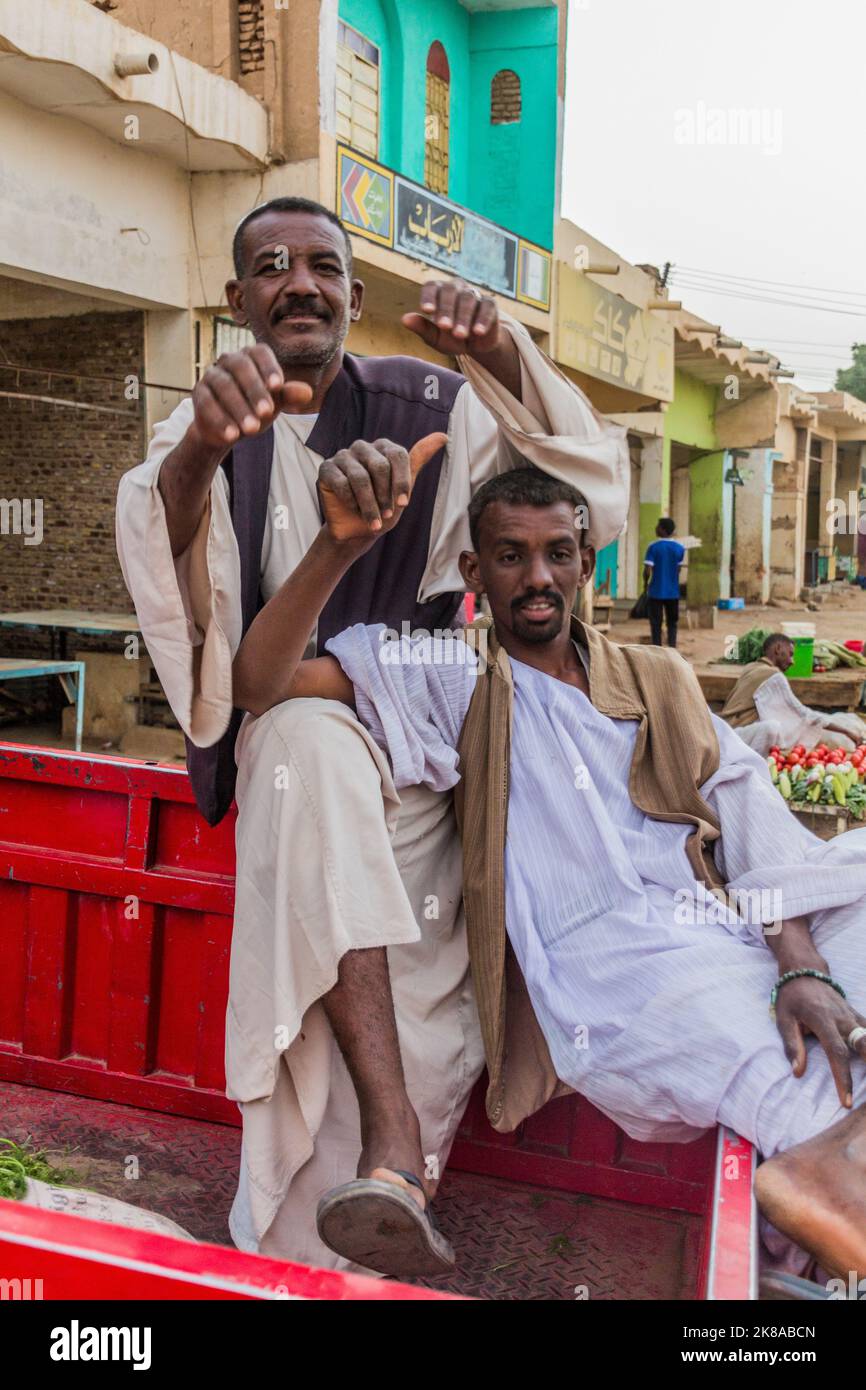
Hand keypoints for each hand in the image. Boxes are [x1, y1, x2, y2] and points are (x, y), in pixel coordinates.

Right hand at [190, 344, 312, 450]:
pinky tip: (232, 436)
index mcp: (251, 356)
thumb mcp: (275, 403)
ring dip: (238, 409)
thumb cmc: (255, 408)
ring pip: (223, 386)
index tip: (278, 386)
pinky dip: (220, 420)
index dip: (269, 367)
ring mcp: (211, 374)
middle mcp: (229, 360)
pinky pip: (206, 403)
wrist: (228, 429)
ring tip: (252, 430)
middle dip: (255, 391)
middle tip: (267, 413)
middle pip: (241, 367)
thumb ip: (289, 396)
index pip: (260, 353)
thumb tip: (307, 392)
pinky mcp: (198, 392)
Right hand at [318, 432, 446, 542]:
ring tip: (373, 521)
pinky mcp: (326, 468)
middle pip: (379, 466)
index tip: (403, 505)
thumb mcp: (404, 488)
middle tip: (386, 515)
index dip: (401, 482)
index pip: (398, 455)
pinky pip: (341, 483)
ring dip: (368, 505)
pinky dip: (350, 502)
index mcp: (384, 448)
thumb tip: (443, 436)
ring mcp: (343, 456)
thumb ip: (418, 461)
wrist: (358, 531)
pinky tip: (353, 510)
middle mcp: (363, 447)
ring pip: (360, 478)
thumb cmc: (383, 509)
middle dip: (384, 496)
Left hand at [402, 279, 501, 358]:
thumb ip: (422, 327)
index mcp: (438, 292)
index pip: (431, 287)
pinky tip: (478, 332)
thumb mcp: (434, 337)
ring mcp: (473, 294)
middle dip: (447, 310)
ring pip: (468, 299)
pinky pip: (487, 306)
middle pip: (450, 292)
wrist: (474, 345)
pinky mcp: (489, 304)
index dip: (429, 297)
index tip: (427, 311)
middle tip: (444, 327)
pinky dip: (482, 319)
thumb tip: (404, 319)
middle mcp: (456, 288)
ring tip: (460, 335)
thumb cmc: (449, 337)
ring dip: (463, 317)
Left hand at [774, 976, 865, 1107]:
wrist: (805, 970)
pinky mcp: (856, 1015)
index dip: (843, 1078)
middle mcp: (842, 1018)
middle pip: (864, 1044)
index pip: (837, 1053)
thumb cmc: (792, 998)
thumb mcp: (784, 1019)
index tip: (846, 1101)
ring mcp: (852, 1015)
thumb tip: (798, 1073)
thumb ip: (792, 1046)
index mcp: (822, 1020)